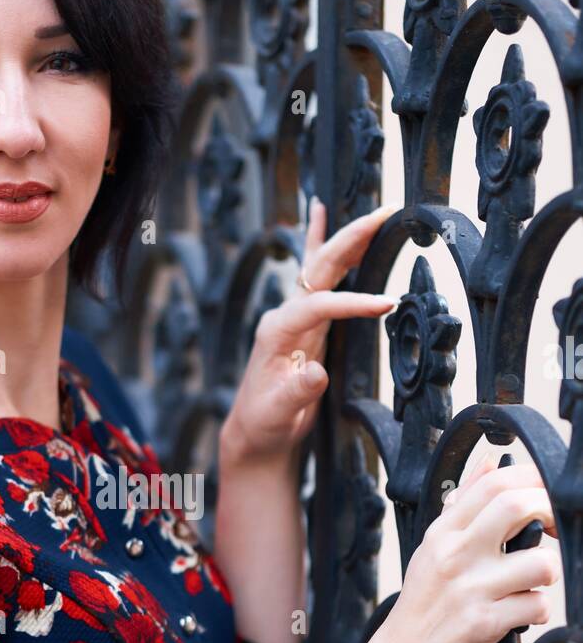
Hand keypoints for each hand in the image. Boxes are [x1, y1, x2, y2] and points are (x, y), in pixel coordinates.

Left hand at [220, 197, 401, 467]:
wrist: (255, 430)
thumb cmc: (266, 422)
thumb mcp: (279, 413)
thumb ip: (297, 392)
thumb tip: (317, 372)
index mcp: (277, 331)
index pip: (320, 305)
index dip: (354, 302)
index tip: (387, 303)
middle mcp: (284, 315)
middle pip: (320, 268)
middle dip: (352, 239)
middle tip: (385, 214)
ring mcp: (294, 314)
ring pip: (321, 265)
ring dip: (347, 237)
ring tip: (374, 212)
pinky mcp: (305, 321)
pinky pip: (317, 276)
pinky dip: (322, 244)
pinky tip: (321, 212)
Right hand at [367, 452, 560, 642]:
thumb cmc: (421, 611)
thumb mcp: (432, 551)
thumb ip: (461, 507)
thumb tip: (490, 462)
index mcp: (443, 534)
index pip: (493, 483)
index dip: (532, 481)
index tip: (545, 498)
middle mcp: (454, 555)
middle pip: (517, 506)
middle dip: (551, 515)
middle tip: (553, 533)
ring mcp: (469, 589)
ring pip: (540, 563)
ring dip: (547, 575)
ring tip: (531, 585)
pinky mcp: (483, 624)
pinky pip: (537, 607)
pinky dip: (537, 613)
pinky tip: (519, 617)